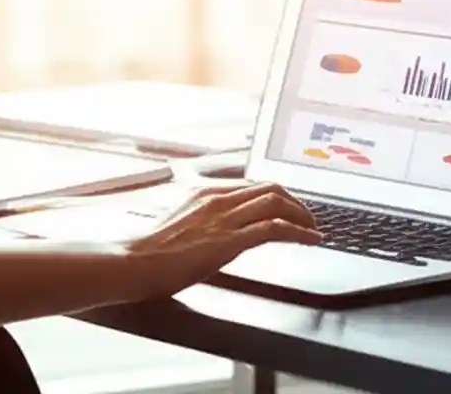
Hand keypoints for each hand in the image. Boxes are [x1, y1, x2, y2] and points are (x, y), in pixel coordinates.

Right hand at [124, 183, 320, 298]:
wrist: (137, 263)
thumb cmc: (151, 254)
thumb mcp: (180, 228)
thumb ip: (201, 224)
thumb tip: (214, 235)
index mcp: (204, 194)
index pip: (252, 186)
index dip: (277, 196)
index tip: (289, 207)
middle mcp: (217, 199)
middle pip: (270, 188)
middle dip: (296, 202)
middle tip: (309, 218)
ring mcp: (224, 217)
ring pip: (277, 202)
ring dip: (302, 215)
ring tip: (314, 229)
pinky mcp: (230, 239)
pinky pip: (275, 227)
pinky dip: (299, 232)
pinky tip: (311, 239)